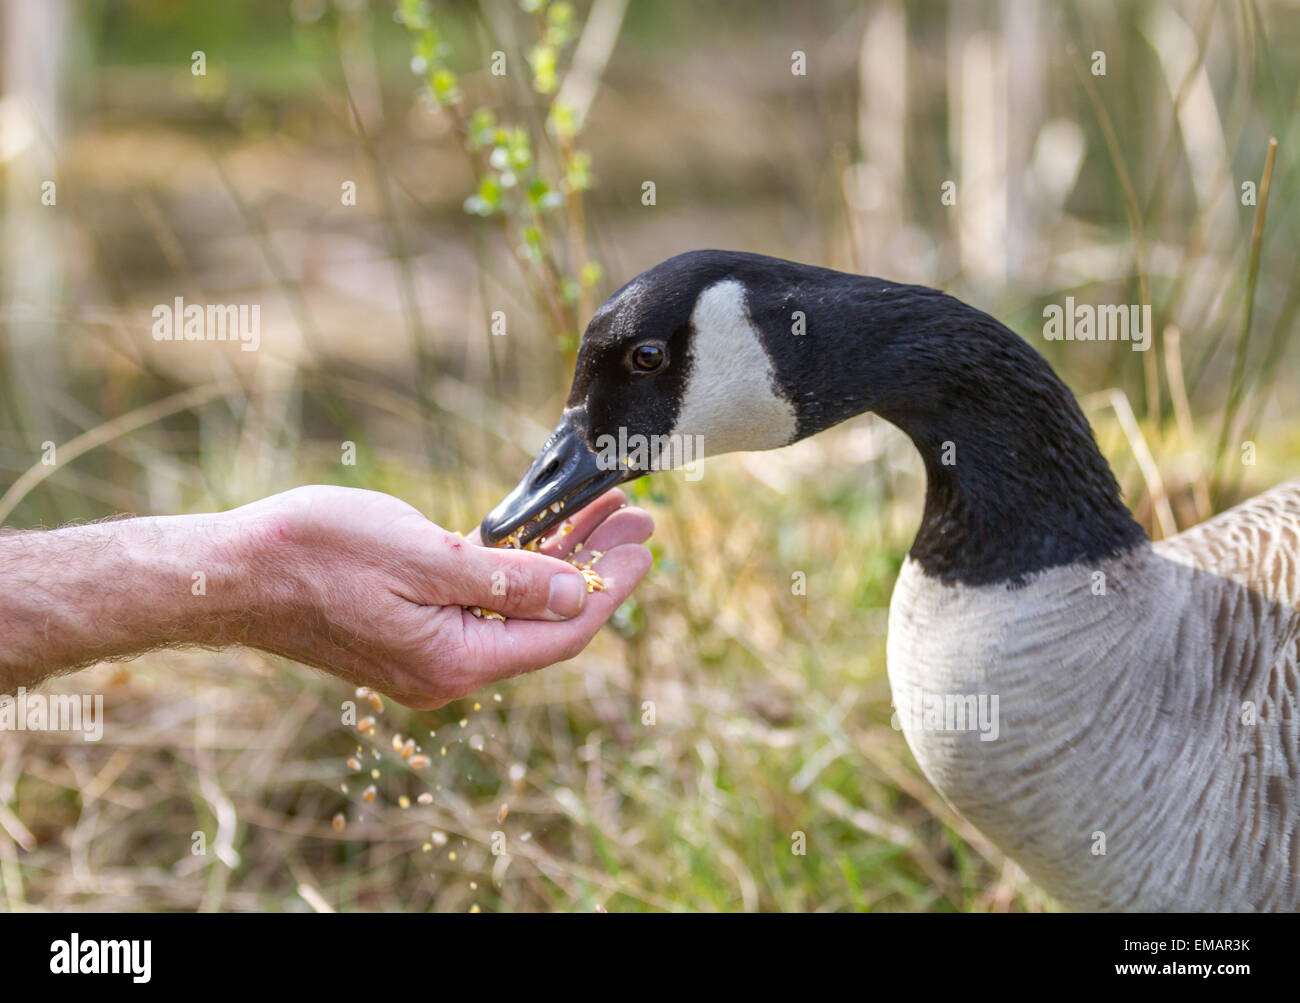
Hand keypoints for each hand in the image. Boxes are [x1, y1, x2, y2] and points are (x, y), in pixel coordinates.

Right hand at [233, 485, 652, 707]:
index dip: (607, 590)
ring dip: (559, 559)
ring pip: (517, 605)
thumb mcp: (421, 558)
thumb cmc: (316, 554)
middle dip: (595, 568)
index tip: (642, 546)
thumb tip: (576, 597)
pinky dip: (515, 563)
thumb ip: (504, 582)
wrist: (232, 570)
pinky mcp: (414, 625)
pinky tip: (540, 529)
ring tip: (605, 514)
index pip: (559, 633)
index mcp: (455, 661)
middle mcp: (449, 667)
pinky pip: (481, 599)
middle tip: (638, 521)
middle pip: (545, 619)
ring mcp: (431, 649)